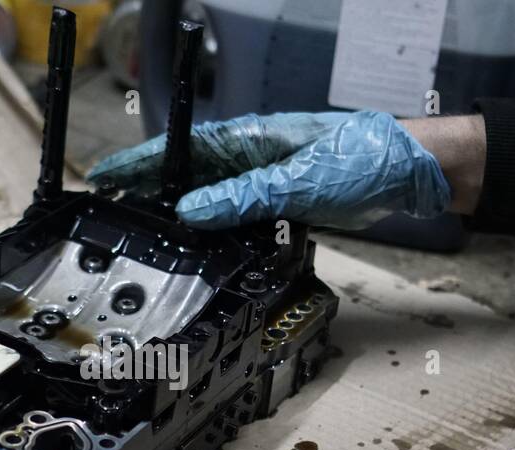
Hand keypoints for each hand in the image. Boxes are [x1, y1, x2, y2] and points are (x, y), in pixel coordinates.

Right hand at [87, 111, 451, 229]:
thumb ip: (243, 197)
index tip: (104, 177)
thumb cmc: (363, 159)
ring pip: (208, 197)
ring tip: (144, 232)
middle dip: (147, 190)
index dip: (138, 164)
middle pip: (186, 175)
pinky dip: (213, 228)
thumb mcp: (297, 180)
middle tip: (111, 211)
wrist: (410, 172)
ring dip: (178, 213)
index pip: (179, 149)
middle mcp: (251, 156)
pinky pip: (235, 214)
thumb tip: (191, 212)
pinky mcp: (281, 200)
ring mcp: (265, 178)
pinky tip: (199, 245)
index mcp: (249, 139)